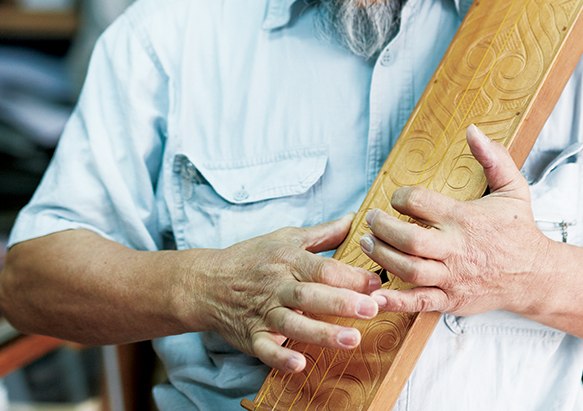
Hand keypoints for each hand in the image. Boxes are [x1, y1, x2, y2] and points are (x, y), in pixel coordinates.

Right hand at [194, 215, 381, 372]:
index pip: (322, 268)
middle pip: (310, 294)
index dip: (350, 276)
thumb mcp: (285, 238)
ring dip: (322, 333)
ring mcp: (263, 313)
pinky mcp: (251, 336)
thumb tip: (354, 219)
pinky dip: (280, 357)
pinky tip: (299, 364)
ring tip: (351, 340)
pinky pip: (266, 349)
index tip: (376, 284)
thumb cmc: (251, 258)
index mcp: (288, 261)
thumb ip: (323, 233)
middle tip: (372, 308)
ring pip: (294, 324)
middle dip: (342, 302)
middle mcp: (277, 286)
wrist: (206, 282)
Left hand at [359, 125, 554, 315]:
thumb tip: (473, 130)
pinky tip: (375, 294)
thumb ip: (493, 158)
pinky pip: (418, 301)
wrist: (536, 275)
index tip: (396, 197)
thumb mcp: (513, 189)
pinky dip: (395, 300)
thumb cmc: (519, 231)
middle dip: (382, 227)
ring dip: (381, 256)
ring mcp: (453, 277)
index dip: (401, 197)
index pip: (420, 202)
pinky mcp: (451, 299)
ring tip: (368, 244)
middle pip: (408, 239)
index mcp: (465, 219)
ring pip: (408, 269)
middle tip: (372, 219)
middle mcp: (456, 249)